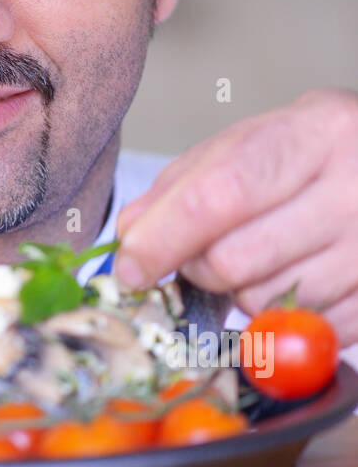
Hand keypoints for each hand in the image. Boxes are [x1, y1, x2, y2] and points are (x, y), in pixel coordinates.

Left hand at [115, 88, 357, 347]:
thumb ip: (184, 183)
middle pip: (234, 261)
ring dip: (239, 292)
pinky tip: (294, 278)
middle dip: (197, 267)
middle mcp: (354, 191)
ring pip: (261, 303)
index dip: (163, 237)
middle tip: (205, 251)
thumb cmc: (313, 155)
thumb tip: (130, 235)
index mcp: (316, 134)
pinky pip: (298, 332)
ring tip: (264, 255)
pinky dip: (278, 318)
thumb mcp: (252, 143)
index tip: (131, 264)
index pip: (220, 195)